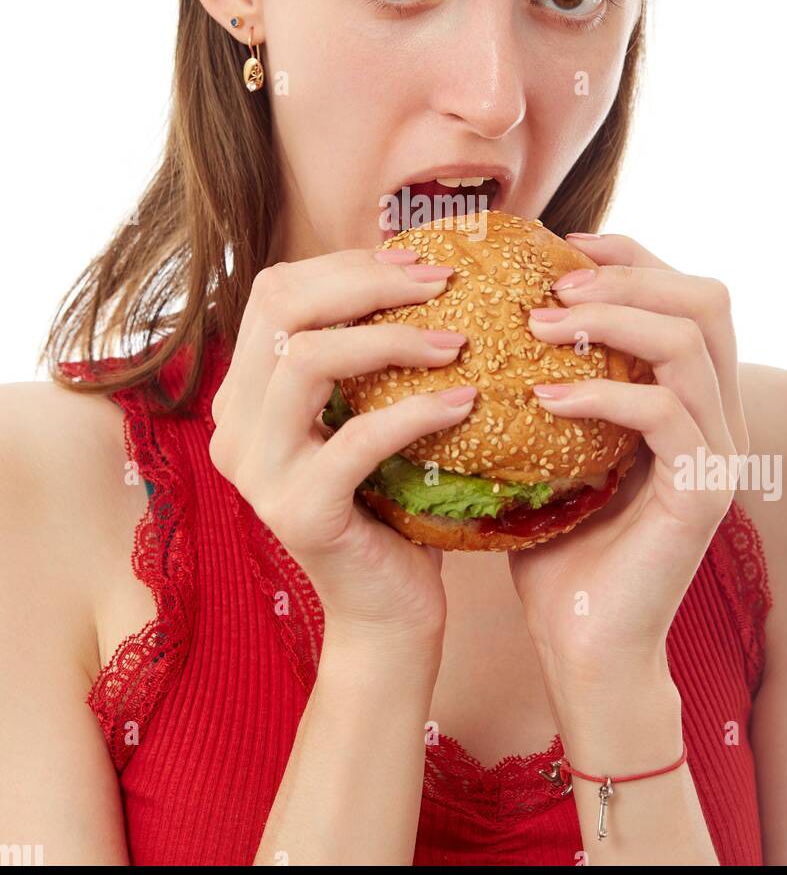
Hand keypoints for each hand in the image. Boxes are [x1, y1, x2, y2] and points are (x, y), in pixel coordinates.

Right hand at [208, 248, 477, 649]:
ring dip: (391, 339)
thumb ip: (364, 356)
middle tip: (442, 284)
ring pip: (305, 359)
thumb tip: (420, 269)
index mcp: (243, 395)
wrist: (386, 612)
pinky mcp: (298, 511)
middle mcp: (233, 427)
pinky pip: (357, 438)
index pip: (274, 292)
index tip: (417, 262)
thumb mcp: (366, 415)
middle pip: (281, 309)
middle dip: (367, 283)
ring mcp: (257, 472)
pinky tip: (465, 401)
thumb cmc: (388, 505)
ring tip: (456, 343)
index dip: (345, 264)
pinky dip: (417, 411)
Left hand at [508, 231, 748, 686]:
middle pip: (708, 301)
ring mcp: (717, 455)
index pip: (686, 296)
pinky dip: (602, 390)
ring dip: (611, 319)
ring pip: (691, 343)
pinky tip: (544, 392)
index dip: (632, 254)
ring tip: (540, 323)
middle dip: (629, 272)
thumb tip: (486, 321)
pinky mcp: (701, 492)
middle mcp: (719, 420)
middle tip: (554, 280)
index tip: (562, 244)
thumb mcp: (551, 451)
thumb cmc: (559, 551)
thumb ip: (547, 387)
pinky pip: (662, 411)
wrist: (582, 647)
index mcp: (691, 401)